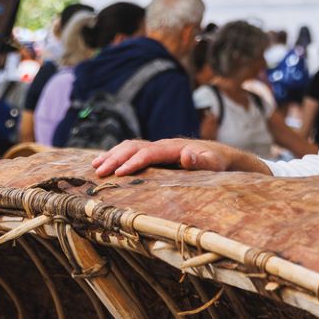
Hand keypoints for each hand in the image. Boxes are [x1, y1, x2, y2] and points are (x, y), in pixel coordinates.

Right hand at [90, 138, 265, 177]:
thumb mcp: (217, 165)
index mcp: (175, 148)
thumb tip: (187, 154)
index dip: (134, 162)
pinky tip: (103, 165)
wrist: (223, 157)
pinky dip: (116, 156)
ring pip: (129, 147)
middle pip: (134, 147)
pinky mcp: (156, 153)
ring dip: (112, 156)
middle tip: (99, 172)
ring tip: (95, 167)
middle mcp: (164, 145)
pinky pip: (132, 151)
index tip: (118, 173)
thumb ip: (203, 161)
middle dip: (115, 158)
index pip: (150, 152)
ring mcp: (158, 148)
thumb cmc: (220, 164)